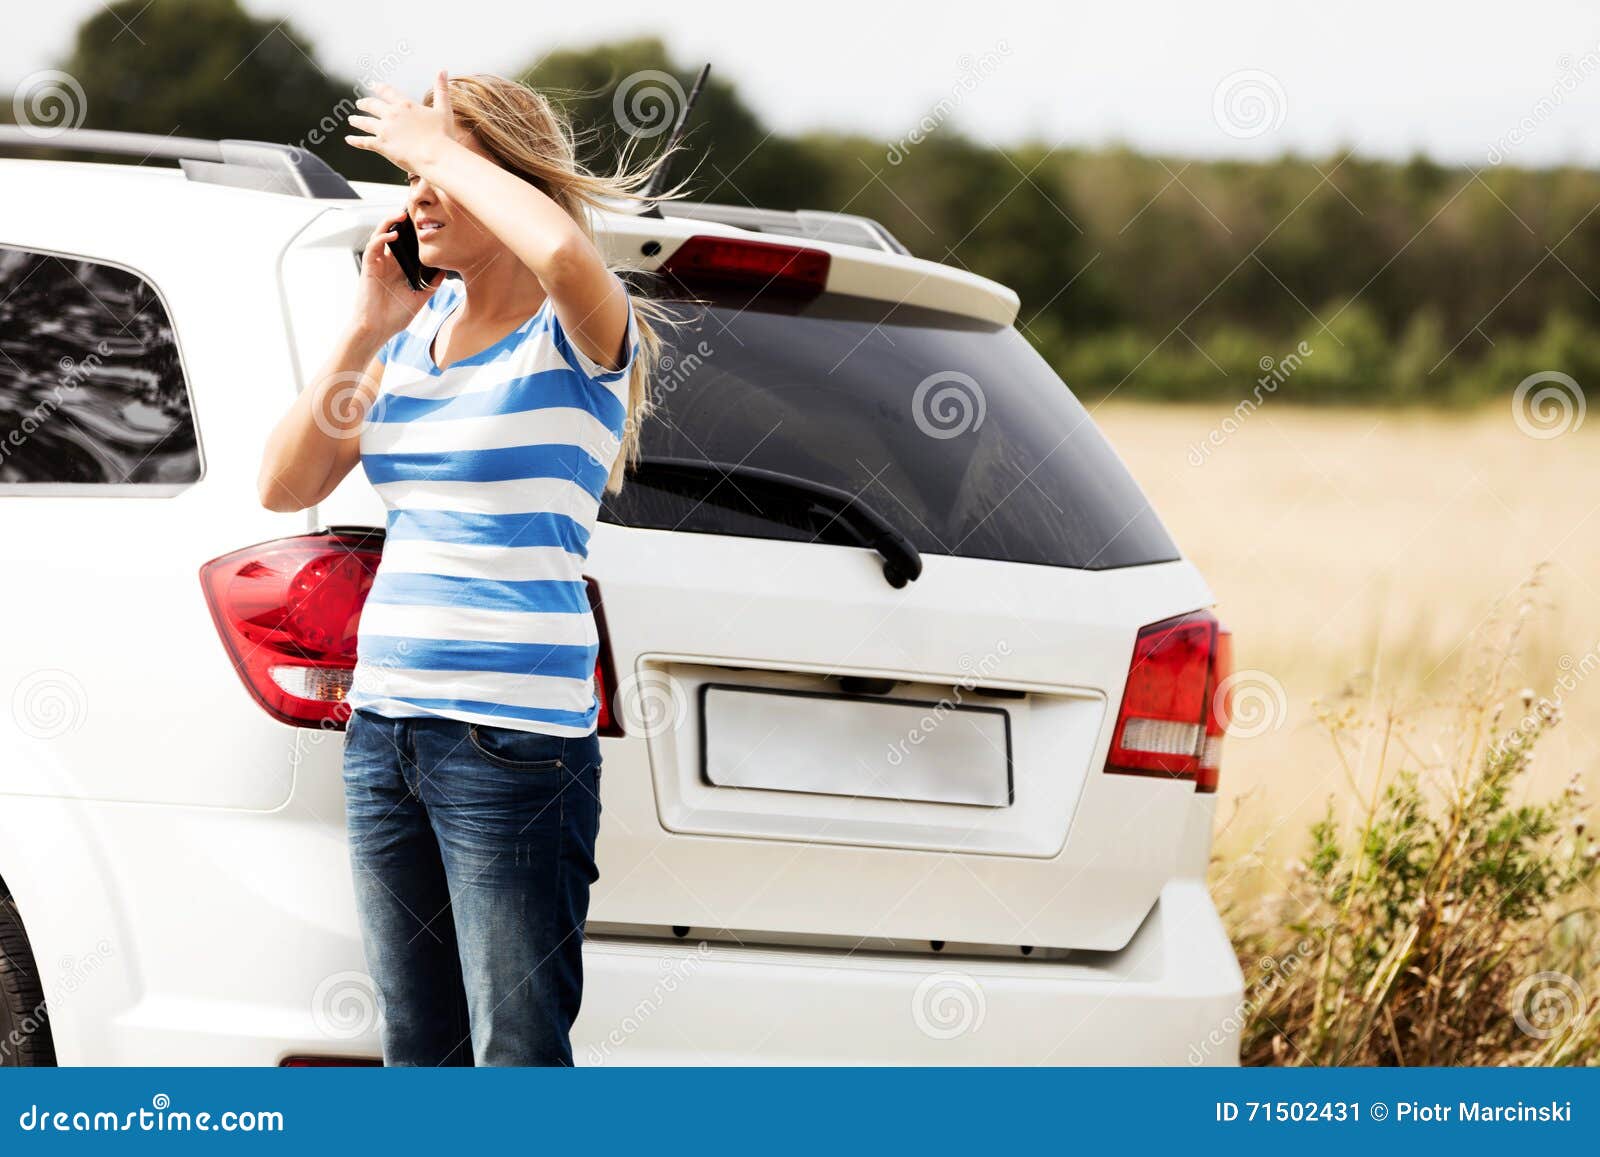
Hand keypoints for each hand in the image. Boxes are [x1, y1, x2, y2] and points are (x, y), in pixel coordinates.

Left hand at [345, 70, 462, 175]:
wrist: (436, 155)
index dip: (379, 87)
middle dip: (365, 104)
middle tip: (359, 103)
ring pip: (365, 122)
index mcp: (405, 104)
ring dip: (357, 120)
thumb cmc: (443, 135)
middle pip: (372, 105)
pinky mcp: (382, 145)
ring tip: (351, 119)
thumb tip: (443, 69)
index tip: (372, 85)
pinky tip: (348, 139)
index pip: (387, 92)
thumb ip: (441, 89)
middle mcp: (392, 114)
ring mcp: (385, 130)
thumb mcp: (443, 109)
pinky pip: (364, 142)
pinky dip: (355, 141)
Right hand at [351, 211, 435, 343]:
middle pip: (393, 235)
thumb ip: (430, 286)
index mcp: (399, 269)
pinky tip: (392, 235)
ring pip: (380, 236)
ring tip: (402, 215)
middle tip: (415, 212)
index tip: (426, 223)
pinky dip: (381, 239)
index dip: (413, 233)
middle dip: (402, 222)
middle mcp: (387, 264)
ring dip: (389, 224)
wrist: (377, 330)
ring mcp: (377, 265)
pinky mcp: (368, 268)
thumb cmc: (394, 317)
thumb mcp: (419, 299)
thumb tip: (445, 272)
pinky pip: (372, 248)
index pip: (406, 245)